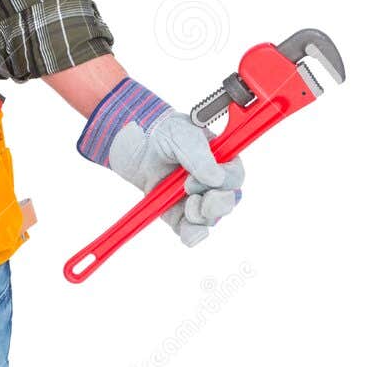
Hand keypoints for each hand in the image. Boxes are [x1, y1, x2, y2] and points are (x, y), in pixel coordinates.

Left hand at [77, 78, 244, 245]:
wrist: (132, 142)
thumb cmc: (161, 132)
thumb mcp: (181, 133)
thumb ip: (198, 154)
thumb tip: (216, 179)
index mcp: (220, 159)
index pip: (235, 176)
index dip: (223, 182)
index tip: (194, 178)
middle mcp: (212, 182)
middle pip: (227, 202)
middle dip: (214, 205)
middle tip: (194, 197)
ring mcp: (196, 199)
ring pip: (210, 219)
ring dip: (200, 218)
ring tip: (186, 207)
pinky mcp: (178, 213)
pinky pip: (190, 230)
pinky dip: (191, 235)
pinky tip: (188, 235)